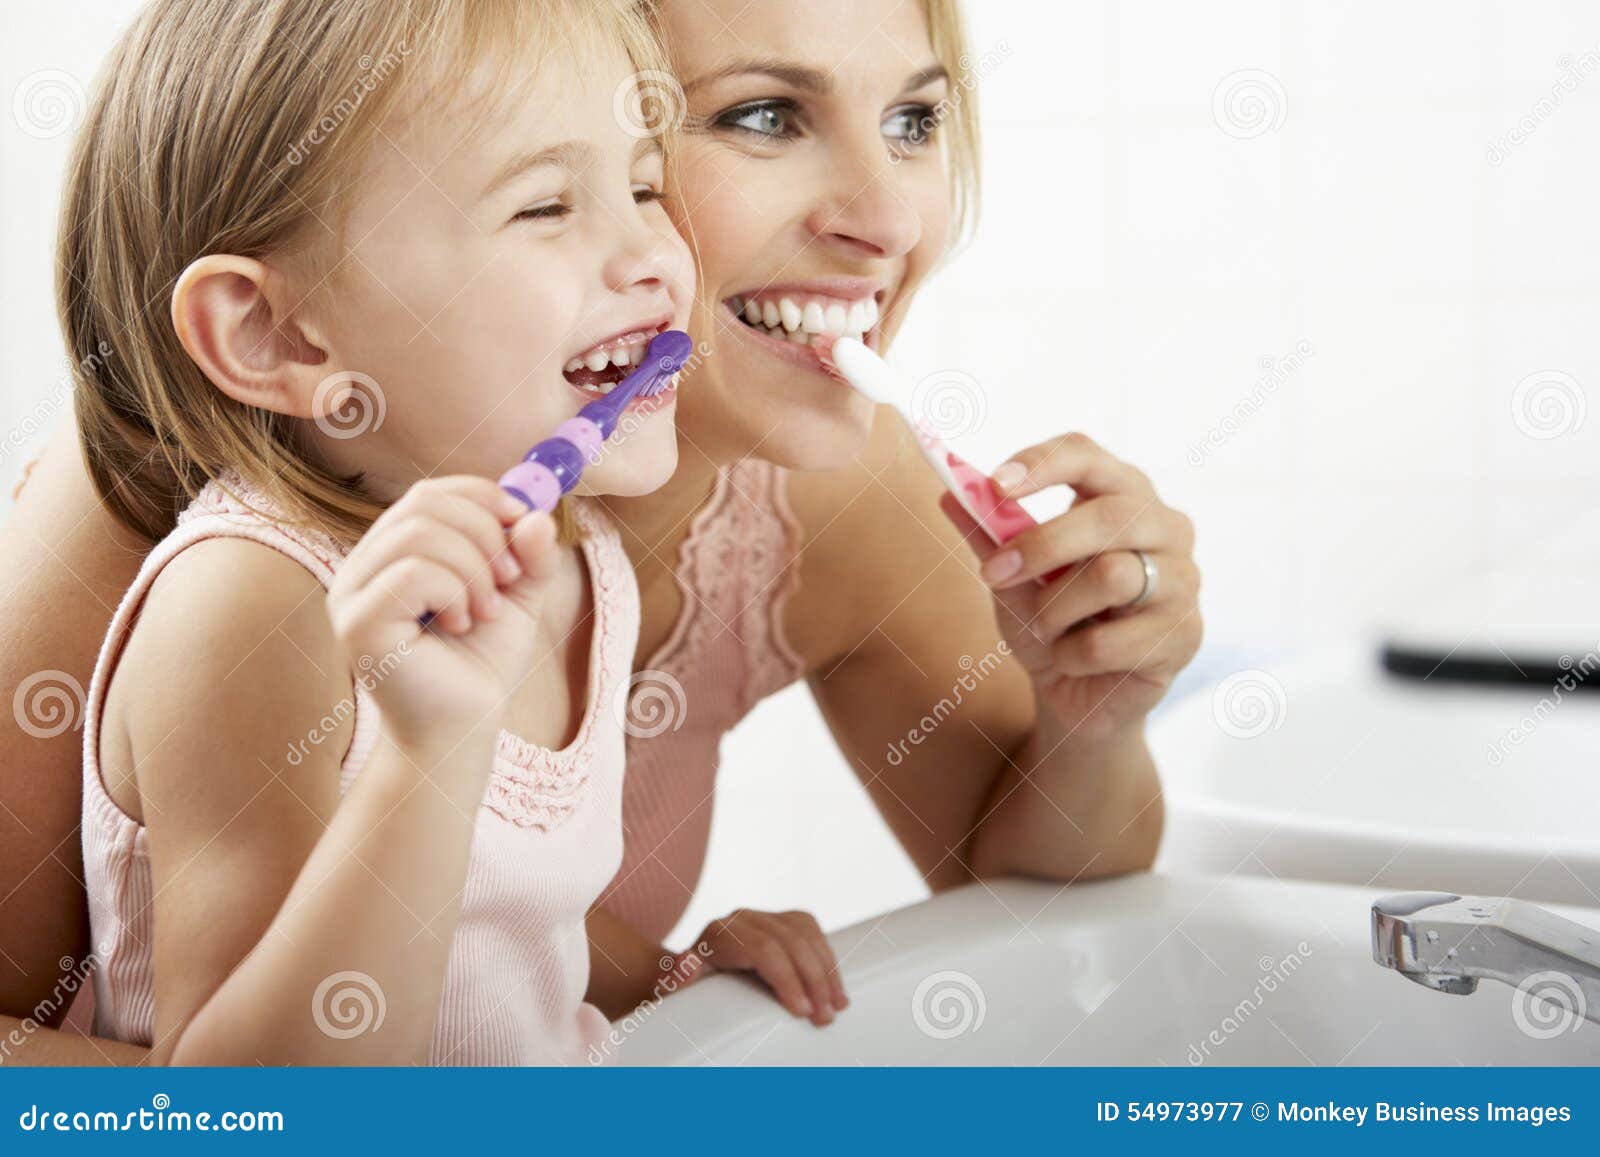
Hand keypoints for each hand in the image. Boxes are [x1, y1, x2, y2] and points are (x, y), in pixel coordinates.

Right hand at [326, 476, 559, 751]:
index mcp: (394, 552)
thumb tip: (536, 513)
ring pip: (418, 534)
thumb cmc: (480, 663)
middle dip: (484, 532)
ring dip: (473, 568)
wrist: (462, 730)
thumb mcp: (519, 595)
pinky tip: (461, 624)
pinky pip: (411, 574)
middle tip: (511, 576)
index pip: (430, 494)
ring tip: (486, 609)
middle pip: (423, 502)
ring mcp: (351, 594)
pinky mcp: (357, 624)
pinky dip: (453, 592)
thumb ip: (531, 552)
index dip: (482, 496)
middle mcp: (363, 566)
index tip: (523, 521)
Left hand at [688, 909, 847, 1026]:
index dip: (787, 978)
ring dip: (827, 971)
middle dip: (814, 981)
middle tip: (824, 1018)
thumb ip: (676, 979)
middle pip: (790, 941)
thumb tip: (686, 965)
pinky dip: (827, 959)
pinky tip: (835, 988)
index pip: (763, 948)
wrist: (691, 976)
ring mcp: (764, 917)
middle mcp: (742, 919)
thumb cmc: (685, 990)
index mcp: (718, 934)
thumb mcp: (674, 989)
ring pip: (806, 933)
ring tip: (837, 1007)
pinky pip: (812, 931)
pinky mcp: (782, 921)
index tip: (802, 1012)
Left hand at [941, 433, 1202, 740]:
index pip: (1089, 456)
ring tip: (1044, 628)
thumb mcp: (1011, 577)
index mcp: (1122, 495)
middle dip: (1042, 546)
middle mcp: (1166, 527)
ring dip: (1054, 609)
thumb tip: (949, 491)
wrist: (1076, 692)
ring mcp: (1183, 581)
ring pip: (1113, 576)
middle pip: (1110, 516)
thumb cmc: (1050, 621)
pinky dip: (1070, 656)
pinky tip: (1073, 660)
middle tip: (994, 573)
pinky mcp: (1184, 636)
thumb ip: (988, 536)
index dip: (1042, 463)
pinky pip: (1108, 642)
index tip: (994, 485)